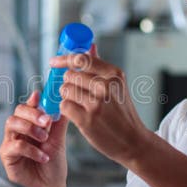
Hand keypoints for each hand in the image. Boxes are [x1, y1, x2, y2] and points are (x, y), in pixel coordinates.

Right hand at [0, 90, 69, 186]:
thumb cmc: (52, 168)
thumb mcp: (59, 141)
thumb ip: (59, 123)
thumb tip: (64, 103)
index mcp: (31, 126)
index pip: (28, 107)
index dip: (32, 100)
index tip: (40, 95)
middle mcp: (19, 133)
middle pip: (17, 112)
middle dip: (32, 113)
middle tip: (46, 121)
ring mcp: (11, 143)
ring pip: (12, 124)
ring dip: (30, 128)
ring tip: (45, 139)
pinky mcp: (7, 156)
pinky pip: (14, 146)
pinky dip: (31, 150)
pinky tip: (42, 156)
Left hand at [53, 44, 149, 166]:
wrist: (133, 141)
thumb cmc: (122, 112)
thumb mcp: (117, 86)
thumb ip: (100, 66)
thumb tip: (90, 45)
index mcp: (113, 74)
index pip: (81, 59)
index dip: (64, 59)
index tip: (53, 62)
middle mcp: (105, 86)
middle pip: (69, 75)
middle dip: (68, 83)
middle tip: (76, 93)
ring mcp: (96, 103)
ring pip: (65, 90)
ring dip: (67, 97)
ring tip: (79, 104)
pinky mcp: (87, 119)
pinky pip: (64, 106)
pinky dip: (66, 109)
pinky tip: (77, 114)